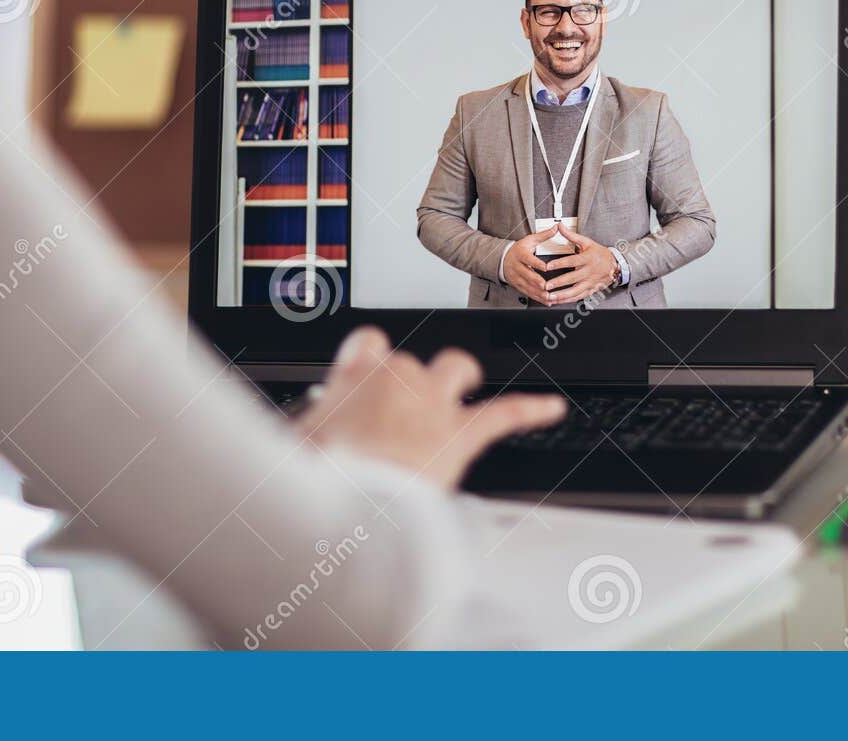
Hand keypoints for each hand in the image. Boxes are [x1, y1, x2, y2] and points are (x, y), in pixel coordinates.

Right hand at [297, 327, 566, 487]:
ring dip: (459, 377)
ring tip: (461, 389)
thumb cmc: (315, 477)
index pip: (367, 344)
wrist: (342, 503)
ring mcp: (431, 403)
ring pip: (456, 368)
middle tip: (400, 415)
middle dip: (409, 383)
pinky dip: (531, 409)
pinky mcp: (460, 434)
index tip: (368, 370)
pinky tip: (551, 409)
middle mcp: (395, 377)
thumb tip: (303, 440)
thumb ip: (308, 434)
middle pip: (410, 362)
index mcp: (352, 377)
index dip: (371, 358)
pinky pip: (505, 413)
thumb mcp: (296, 448)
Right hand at [501, 227, 561, 303]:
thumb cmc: (519, 250)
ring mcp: (516, 277)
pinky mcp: (518, 285)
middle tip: (546, 286)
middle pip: (527, 275)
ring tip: (548, 296)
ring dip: (538, 292)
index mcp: (521, 254)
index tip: (546, 267)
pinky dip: (537, 298)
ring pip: (527, 286)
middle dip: (537, 282)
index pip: (529, 259)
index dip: (537, 264)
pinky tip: (546, 301)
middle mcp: (517, 267)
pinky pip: (528, 293)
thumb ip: (544, 235)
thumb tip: (556, 227)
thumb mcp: (530, 240)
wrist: (504, 259)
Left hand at [541, 225, 620, 304]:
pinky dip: (567, 300)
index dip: (559, 264)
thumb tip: (560, 226)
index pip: (572, 261)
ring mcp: (590, 282)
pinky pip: (578, 297)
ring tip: (550, 296)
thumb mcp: (587, 242)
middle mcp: (589, 272)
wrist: (615, 265)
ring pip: (575, 291)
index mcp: (587, 258)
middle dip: (558, 283)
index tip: (548, 266)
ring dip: (562, 295)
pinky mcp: (591, 290)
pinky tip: (558, 301)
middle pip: (572, 278)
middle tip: (546, 285)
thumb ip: (571, 235)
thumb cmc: (599, 253)